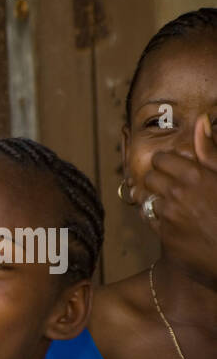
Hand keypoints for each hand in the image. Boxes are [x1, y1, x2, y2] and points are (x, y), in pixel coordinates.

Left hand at [142, 114, 216, 268]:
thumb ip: (211, 151)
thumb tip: (200, 121)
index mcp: (195, 176)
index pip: (161, 159)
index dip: (166, 161)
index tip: (172, 164)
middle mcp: (176, 195)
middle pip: (150, 178)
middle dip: (158, 178)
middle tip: (172, 182)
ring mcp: (168, 217)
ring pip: (148, 199)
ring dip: (156, 197)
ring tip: (173, 201)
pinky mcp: (164, 237)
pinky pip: (149, 219)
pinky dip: (155, 216)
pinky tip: (171, 218)